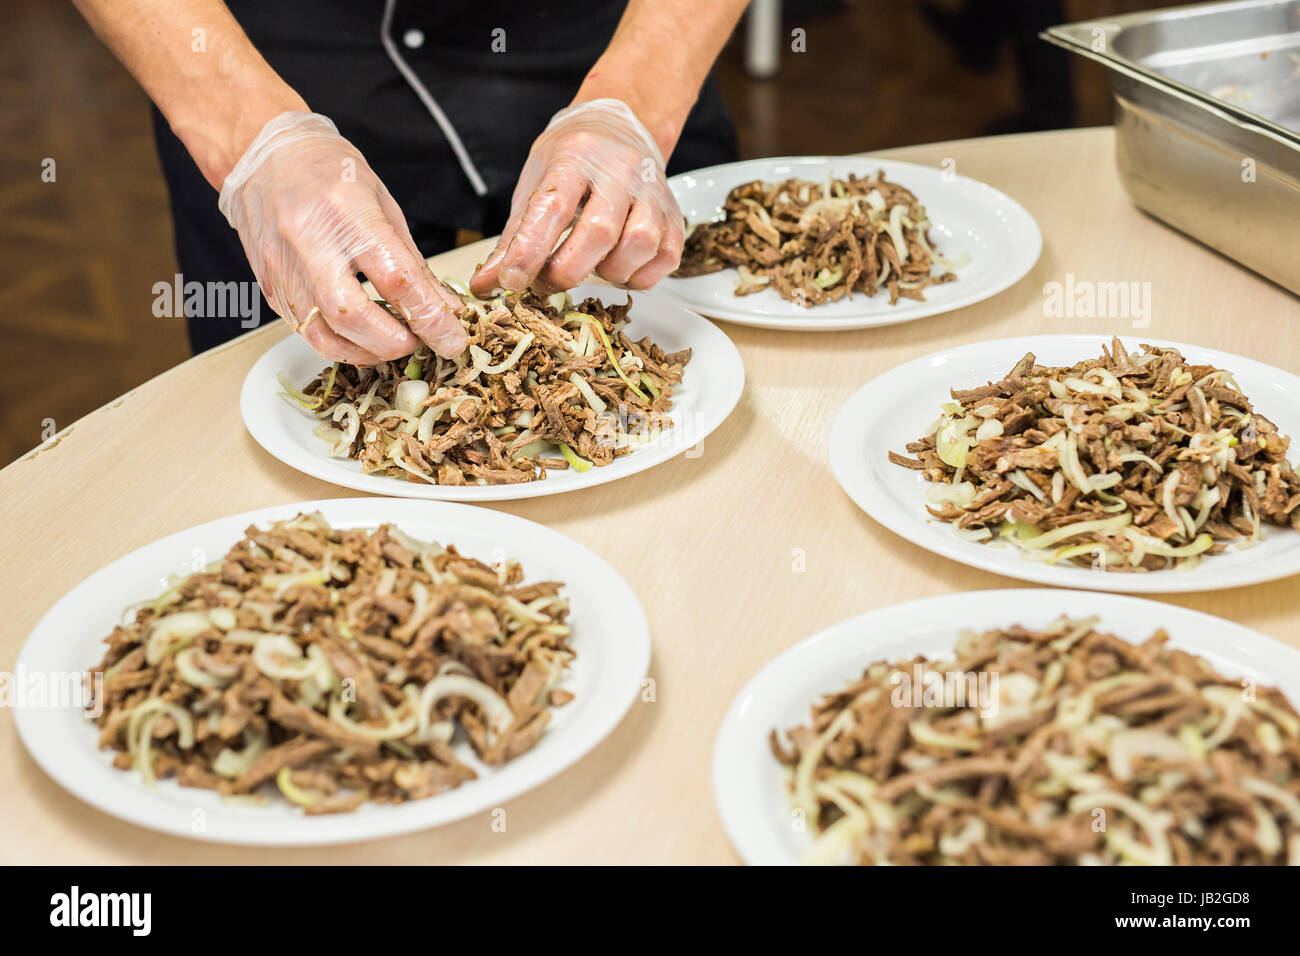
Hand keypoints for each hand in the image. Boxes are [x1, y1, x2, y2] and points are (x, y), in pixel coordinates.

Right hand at [219, 111, 467, 363]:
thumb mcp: (383, 205)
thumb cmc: (329, 172)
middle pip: (352, 315)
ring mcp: (283, 267)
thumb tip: (446, 309)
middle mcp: (309, 242)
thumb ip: (413, 263)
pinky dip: (340, 344)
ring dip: (367, 351)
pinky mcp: (269, 286)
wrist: (263, 154)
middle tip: (417, 341)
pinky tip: (361, 339)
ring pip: (324, 333)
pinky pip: (306, 331)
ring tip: (391, 344)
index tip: (452, 340)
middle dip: (393, 342)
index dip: (430, 318)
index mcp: (347, 213)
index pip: (396, 279)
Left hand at [470, 98, 683, 296]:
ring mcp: (653, 192)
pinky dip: (639, 276)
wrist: (619, 128)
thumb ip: (513, 239)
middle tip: (548, 281)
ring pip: (638, 245)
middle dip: (566, 271)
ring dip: (609, 272)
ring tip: (591, 265)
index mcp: (576, 157)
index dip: (530, 251)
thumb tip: (486, 285)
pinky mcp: (674, 215)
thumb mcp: (534, 186)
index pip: (552, 208)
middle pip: (598, 232)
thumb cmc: (572, 160)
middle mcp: (620, 170)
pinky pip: (665, 258)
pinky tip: (619, 265)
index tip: (511, 281)